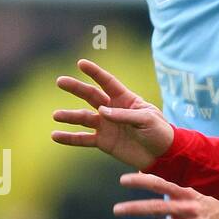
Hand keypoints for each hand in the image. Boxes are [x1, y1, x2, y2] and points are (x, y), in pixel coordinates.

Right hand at [53, 59, 173, 168]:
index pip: (108, 82)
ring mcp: (106, 125)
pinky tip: (55, 136)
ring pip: (84, 118)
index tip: (81, 63)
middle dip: (76, 88)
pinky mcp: (103, 142)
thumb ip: (125, 115)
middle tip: (60, 81)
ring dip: (70, 116)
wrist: (162, 155)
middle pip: (91, 96)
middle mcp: (112, 109)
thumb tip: (101, 111)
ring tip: (56, 115)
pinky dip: (70, 138)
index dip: (95, 73)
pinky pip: (83, 139)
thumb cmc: (159, 132)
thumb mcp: (147, 120)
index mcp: (125, 99)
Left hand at [114, 172, 218, 218]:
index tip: (122, 180)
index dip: (141, 181)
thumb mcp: (197, 185)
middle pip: (157, 207)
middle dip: (135, 209)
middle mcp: (189, 207)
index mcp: (188, 191)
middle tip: (116, 210)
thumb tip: (143, 170)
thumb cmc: (213, 198)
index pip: (161, 183)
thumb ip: (171, 180)